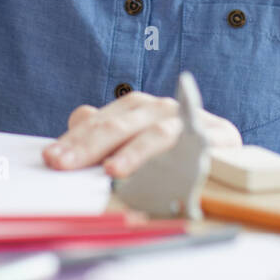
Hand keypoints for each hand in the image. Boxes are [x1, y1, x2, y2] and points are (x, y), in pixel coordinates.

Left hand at [42, 91, 241, 177]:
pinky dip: (182, 144)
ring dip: (133, 153)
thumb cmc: (172, 155)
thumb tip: (77, 119)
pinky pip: (195, 139)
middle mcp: (157, 108)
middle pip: (117, 126)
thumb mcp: (133, 144)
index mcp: (133, 108)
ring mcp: (185, 119)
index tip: (51, 159)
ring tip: (112, 171)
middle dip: (88, 146)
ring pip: (153, 133)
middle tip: (64, 164)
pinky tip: (172, 149)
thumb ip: (105, 135)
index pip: (97, 123)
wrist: (228, 156)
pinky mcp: (214, 135)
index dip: (73, 140)